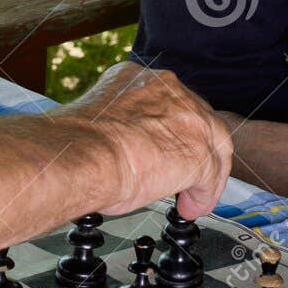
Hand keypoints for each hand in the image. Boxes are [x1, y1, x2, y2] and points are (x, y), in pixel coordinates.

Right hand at [63, 63, 232, 219]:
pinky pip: (210, 176)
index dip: (172, 129)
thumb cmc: (74, 145)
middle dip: (195, 147)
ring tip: (192, 197)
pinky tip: (191, 207)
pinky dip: (203, 195)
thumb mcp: (99, 122)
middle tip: (186, 173)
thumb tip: (120, 150)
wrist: (81, 156)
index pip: (170, 103)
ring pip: (213, 145)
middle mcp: (169, 91)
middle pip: (199, 119)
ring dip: (204, 174)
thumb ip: (119, 128)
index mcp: (139, 80)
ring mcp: (188, 119)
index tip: (166, 147)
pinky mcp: (198, 151)